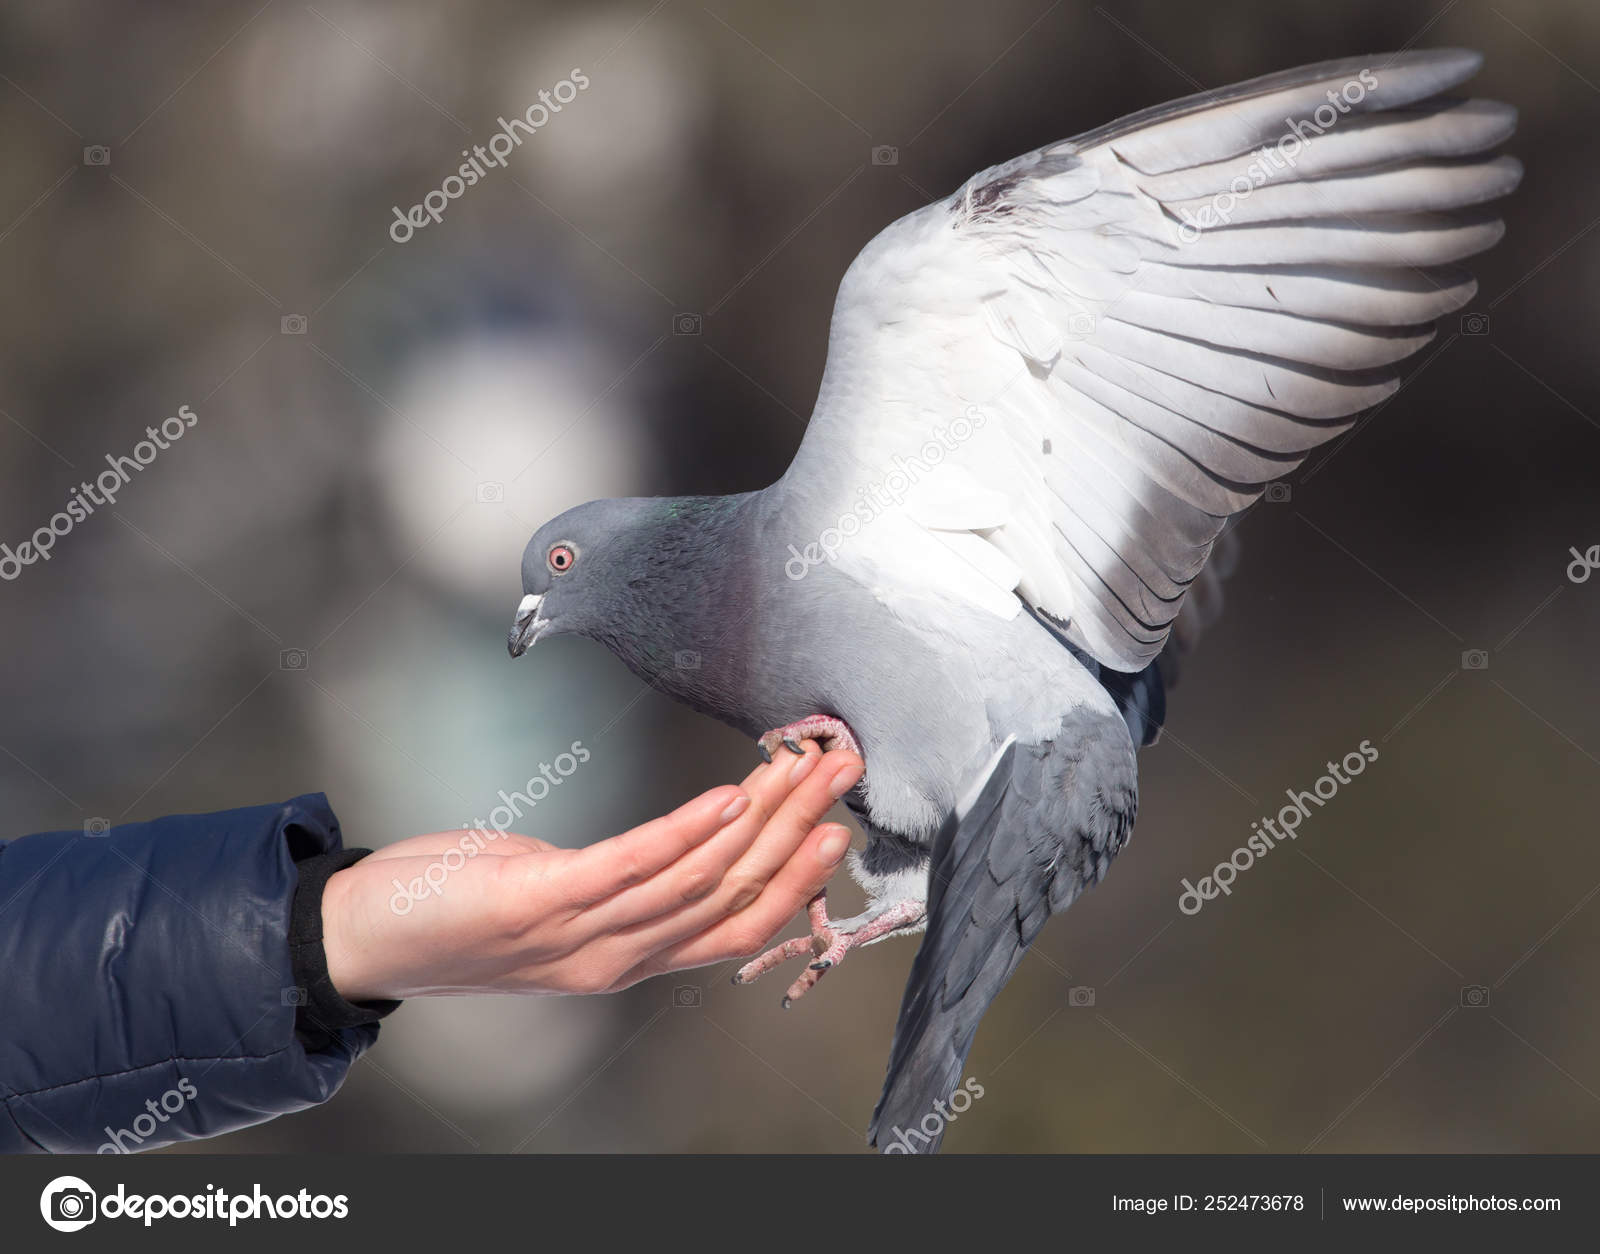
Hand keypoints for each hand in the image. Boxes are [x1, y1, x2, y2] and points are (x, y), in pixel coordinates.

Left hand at [320, 744, 863, 998]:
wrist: (366, 937)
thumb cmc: (467, 910)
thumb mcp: (565, 905)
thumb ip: (628, 887)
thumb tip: (685, 846)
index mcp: (631, 957)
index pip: (739, 926)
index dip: (799, 880)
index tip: (841, 824)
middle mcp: (619, 957)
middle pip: (733, 895)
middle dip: (797, 829)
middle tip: (841, 770)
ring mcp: (581, 934)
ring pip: (696, 878)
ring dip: (761, 818)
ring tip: (802, 766)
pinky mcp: (542, 901)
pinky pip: (631, 865)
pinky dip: (686, 831)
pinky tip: (726, 794)